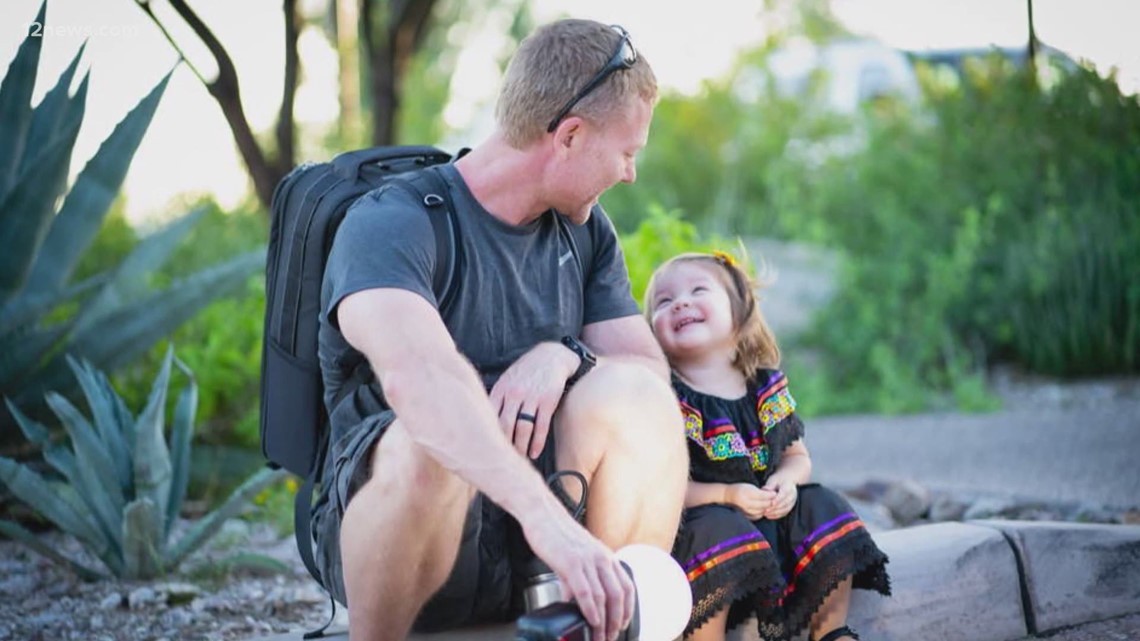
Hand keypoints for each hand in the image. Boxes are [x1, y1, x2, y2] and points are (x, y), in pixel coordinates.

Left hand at [490, 342, 577, 458]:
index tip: (485, 449)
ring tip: (519, 460)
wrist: (552, 356)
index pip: (489, 416)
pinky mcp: (548, 401)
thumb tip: (484, 422)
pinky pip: (541, 426)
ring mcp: (532, 397)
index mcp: (500, 388)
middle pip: (505, 425)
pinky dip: (537, 442)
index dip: (487, 434)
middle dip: (503, 445)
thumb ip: (497, 398)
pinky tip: (534, 452)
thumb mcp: (507, 379)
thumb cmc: (526, 370)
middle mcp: (514, 393)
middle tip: (501, 461)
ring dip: (520, 447)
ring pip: (523, 429)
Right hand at [522, 513, 635, 640]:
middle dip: (617, 621)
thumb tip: (574, 600)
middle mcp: (601, 558)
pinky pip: (586, 592)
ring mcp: (587, 560)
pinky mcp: (571, 563)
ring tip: (600, 635)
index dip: (627, 609)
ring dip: (603, 621)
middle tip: (611, 636)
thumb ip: (578, 579)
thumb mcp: (576, 556)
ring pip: (603, 597)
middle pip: (618, 595)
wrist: (542, 513)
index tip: (622, 624)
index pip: (626, 587)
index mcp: (605, 556)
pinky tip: (591, 621)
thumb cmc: (556, 533)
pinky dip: (590, 609)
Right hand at [725, 483, 775, 519]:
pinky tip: (761, 509)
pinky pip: (757, 516)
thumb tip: (773, 495)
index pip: (763, 495)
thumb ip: (761, 491)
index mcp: (746, 493)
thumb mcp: (750, 486)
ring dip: (766, 508)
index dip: (771, 494)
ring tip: (767, 503)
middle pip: (763, 504)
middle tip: (774, 499)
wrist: (728, 496)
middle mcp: (745, 503)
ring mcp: (745, 511)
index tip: (774, 493)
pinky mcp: (745, 516)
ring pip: (761, 511)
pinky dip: (761, 513)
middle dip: (770, 502)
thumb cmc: (740, 489)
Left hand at [760, 478, 797, 519]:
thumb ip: (770, 486)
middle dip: (775, 508)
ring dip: (775, 513)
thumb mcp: (773, 480)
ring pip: (785, 509)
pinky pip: (784, 513)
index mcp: (789, 486)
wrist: (788, 481)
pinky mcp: (790, 506)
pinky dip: (777, 515)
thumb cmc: (779, 480)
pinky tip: (769, 516)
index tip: (771, 503)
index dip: (778, 499)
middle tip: (765, 510)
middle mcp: (793, 495)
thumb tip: (764, 490)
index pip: (784, 494)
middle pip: (785, 503)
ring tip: (766, 513)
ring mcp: (793, 501)